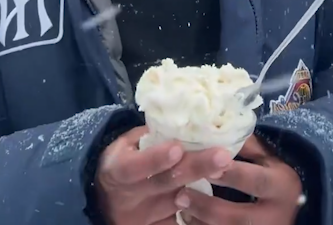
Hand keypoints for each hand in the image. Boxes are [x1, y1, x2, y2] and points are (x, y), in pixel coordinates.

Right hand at [95, 124, 234, 224]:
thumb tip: (187, 119)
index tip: (178, 148)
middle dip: (195, 168)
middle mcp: (129, 197)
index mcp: (118, 170)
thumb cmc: (123, 160)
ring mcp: (143, 217)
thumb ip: (151, 136)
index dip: (156, 159)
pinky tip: (219, 197)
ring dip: (204, 187)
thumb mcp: (127, 144)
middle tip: (222, 156)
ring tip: (225, 169)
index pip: (135, 167)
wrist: (106, 198)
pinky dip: (200, 209)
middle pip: (165, 183)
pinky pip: (181, 221)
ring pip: (178, 203)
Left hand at [176, 135, 304, 224]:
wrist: (294, 212)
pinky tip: (186, 219)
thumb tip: (216, 128)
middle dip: (208, 206)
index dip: (231, 175)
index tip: (206, 167)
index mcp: (282, 188)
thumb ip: (248, 146)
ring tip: (179, 208)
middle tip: (181, 194)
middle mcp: (274, 216)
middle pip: (238, 217)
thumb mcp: (270, 159)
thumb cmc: (276, 178)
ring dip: (200, 222)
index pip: (256, 181)